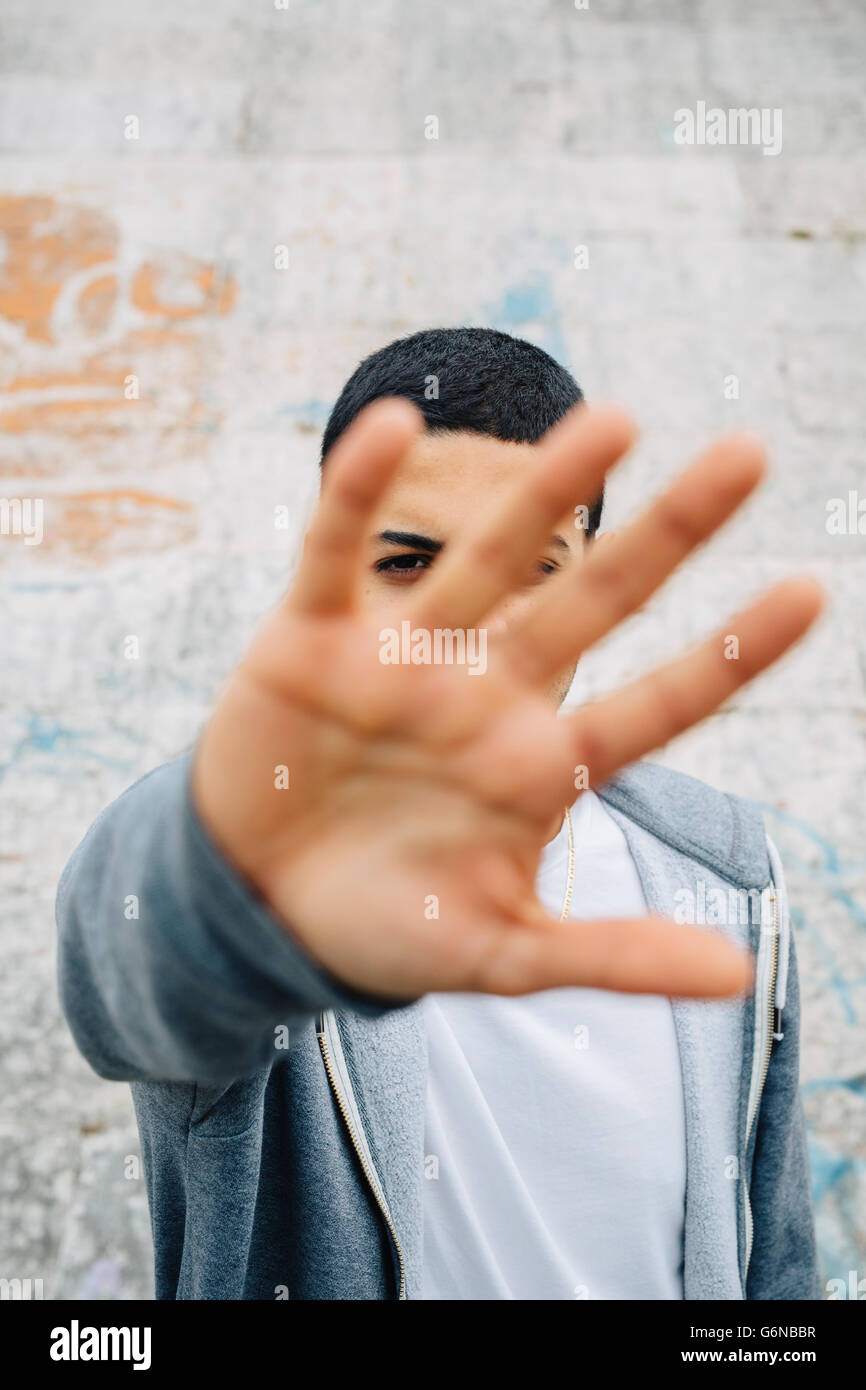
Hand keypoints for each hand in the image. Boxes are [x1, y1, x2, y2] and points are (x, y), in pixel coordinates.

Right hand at [191, 399, 821, 1000]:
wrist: (258, 904)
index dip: (729, 654)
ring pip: (487, 559)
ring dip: (546, 492)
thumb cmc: (387, 926)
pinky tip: (391, 426)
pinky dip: (355, 492)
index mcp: (539, 766)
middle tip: (748, 455)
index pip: (657, 704)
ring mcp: (405, 658)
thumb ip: (609, 957)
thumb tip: (737, 977)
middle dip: (667, 535)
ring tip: (612, 423)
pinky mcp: (314, 638)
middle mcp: (488, 693)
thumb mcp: (500, 952)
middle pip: (594, 603)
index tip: (812, 592)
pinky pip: (334, 551)